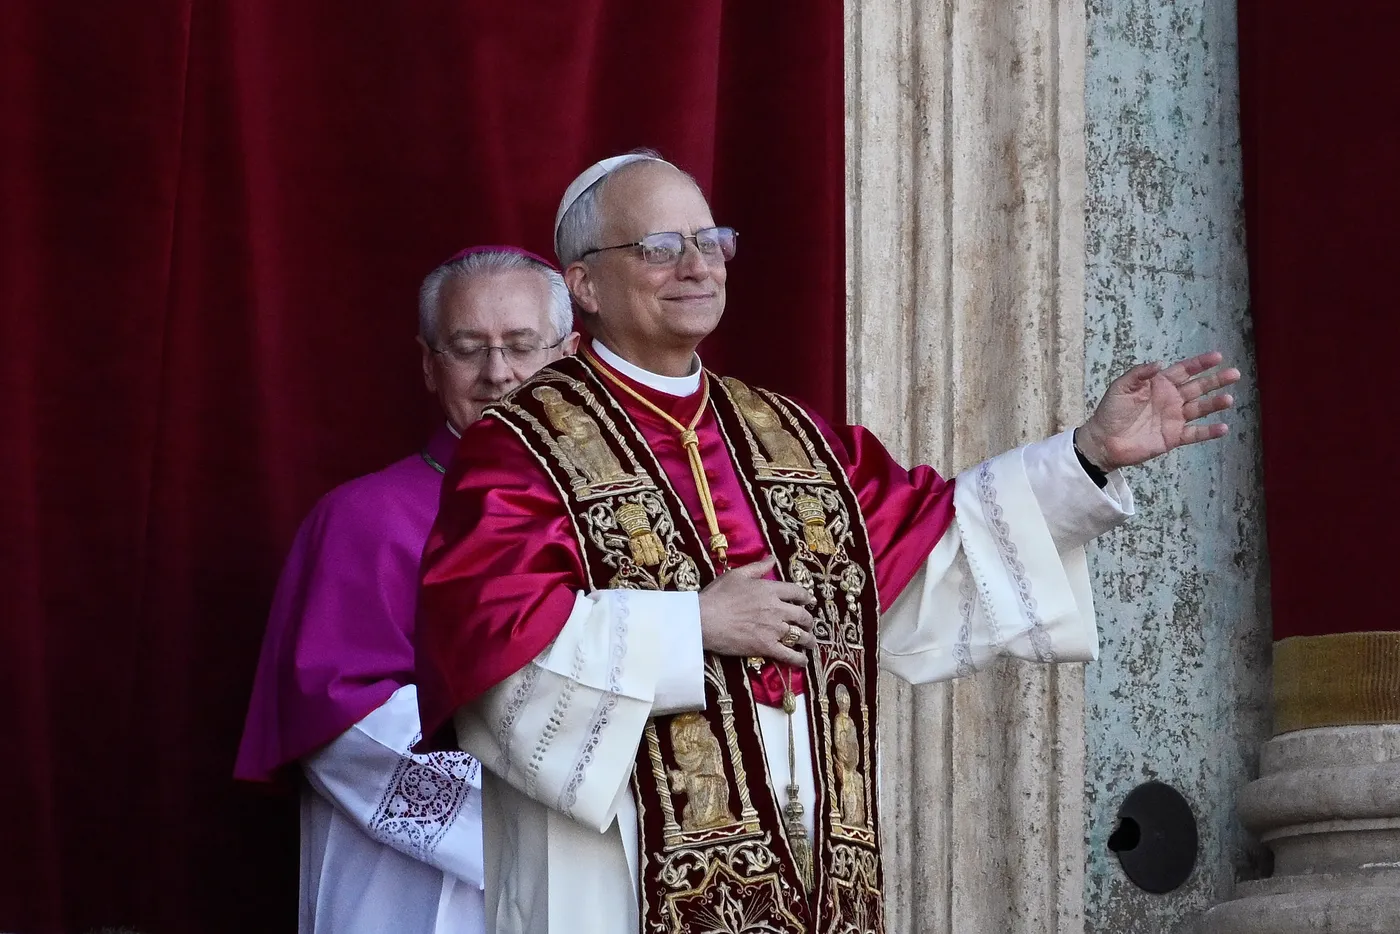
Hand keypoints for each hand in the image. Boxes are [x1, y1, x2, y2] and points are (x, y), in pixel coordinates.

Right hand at [698, 556, 815, 665]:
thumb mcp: (737, 574)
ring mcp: (773, 629)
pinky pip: (789, 654)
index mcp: (770, 589)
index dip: (806, 597)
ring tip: (810, 643)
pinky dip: (799, 659)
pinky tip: (803, 660)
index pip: (797, 592)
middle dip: (809, 620)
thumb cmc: (717, 595)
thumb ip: (758, 567)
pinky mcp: (766, 647)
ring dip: (808, 640)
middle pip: (803, 615)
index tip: (808, 601)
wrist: (703, 619)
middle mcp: (776, 609)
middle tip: (808, 624)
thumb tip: (772, 559)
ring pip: (800, 635)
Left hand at [1076, 351, 1239, 470]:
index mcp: (1159, 384)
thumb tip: (1160, 362)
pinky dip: (1209, 432)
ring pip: (1200, 408)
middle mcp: (1171, 399)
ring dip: (1215, 404)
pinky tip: (1223, 427)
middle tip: (1235, 374)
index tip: (1217, 357)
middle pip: (1198, 387)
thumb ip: (1139, 374)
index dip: (1200, 363)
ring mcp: (1174, 418)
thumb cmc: (1111, 411)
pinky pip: (1195, 433)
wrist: (1104, 441)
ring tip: (1229, 400)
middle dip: (1216, 380)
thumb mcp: (1121, 387)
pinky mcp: (1173, 437)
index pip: (1184, 370)